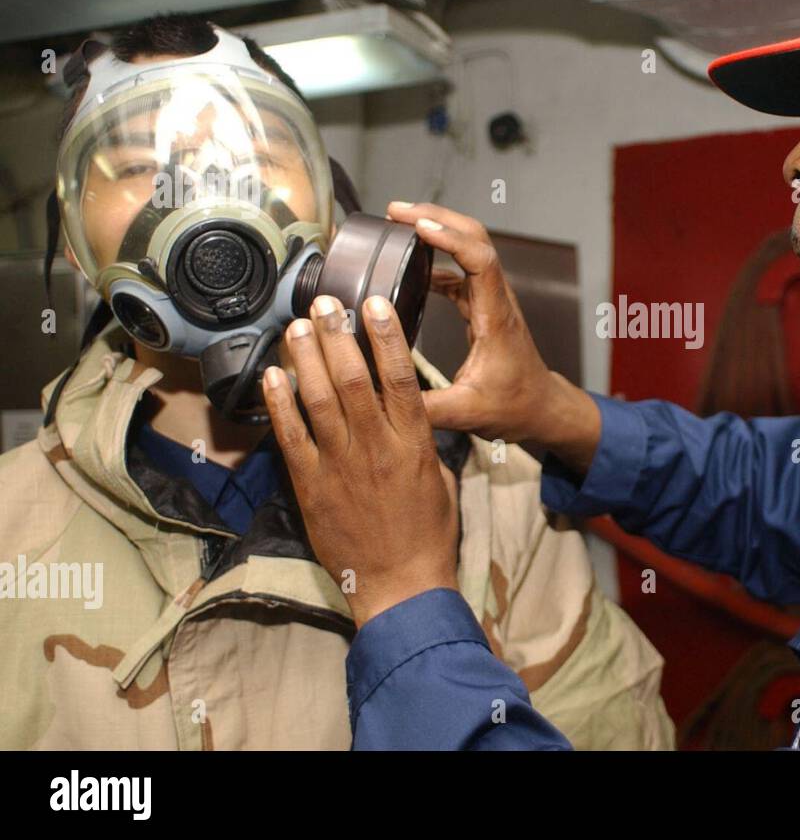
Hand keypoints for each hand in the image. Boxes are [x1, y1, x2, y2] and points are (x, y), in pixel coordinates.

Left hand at [262, 293, 459, 627]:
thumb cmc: (427, 534)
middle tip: (325, 302)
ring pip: (317, 400)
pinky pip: (290, 437)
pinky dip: (279, 403)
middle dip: (337, 334)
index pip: (398, 377)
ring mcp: (340, 466)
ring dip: (305, 358)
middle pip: (352, 379)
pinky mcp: (311, 486)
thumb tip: (407, 409)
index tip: (373, 303)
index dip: (384, 336)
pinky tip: (273, 375)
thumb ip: (420, 439)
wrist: (401, 585)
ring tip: (298, 326)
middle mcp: (376, 447)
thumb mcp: (438, 477)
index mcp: (414, 443)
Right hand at [386, 200, 600, 473]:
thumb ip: (427, 409)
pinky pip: (460, 272)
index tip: (417, 226)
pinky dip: (436, 260)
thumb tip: (382, 401)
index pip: (480, 260)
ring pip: (468, 249)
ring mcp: (491, 301)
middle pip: (475, 239)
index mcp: (495, 318)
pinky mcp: (483, 308)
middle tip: (396, 211)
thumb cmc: (515, 407)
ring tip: (397, 225)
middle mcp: (496, 301)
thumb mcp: (468, 414)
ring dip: (437, 231)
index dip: (449, 237)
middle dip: (438, 218)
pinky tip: (410, 265)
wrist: (541, 409)